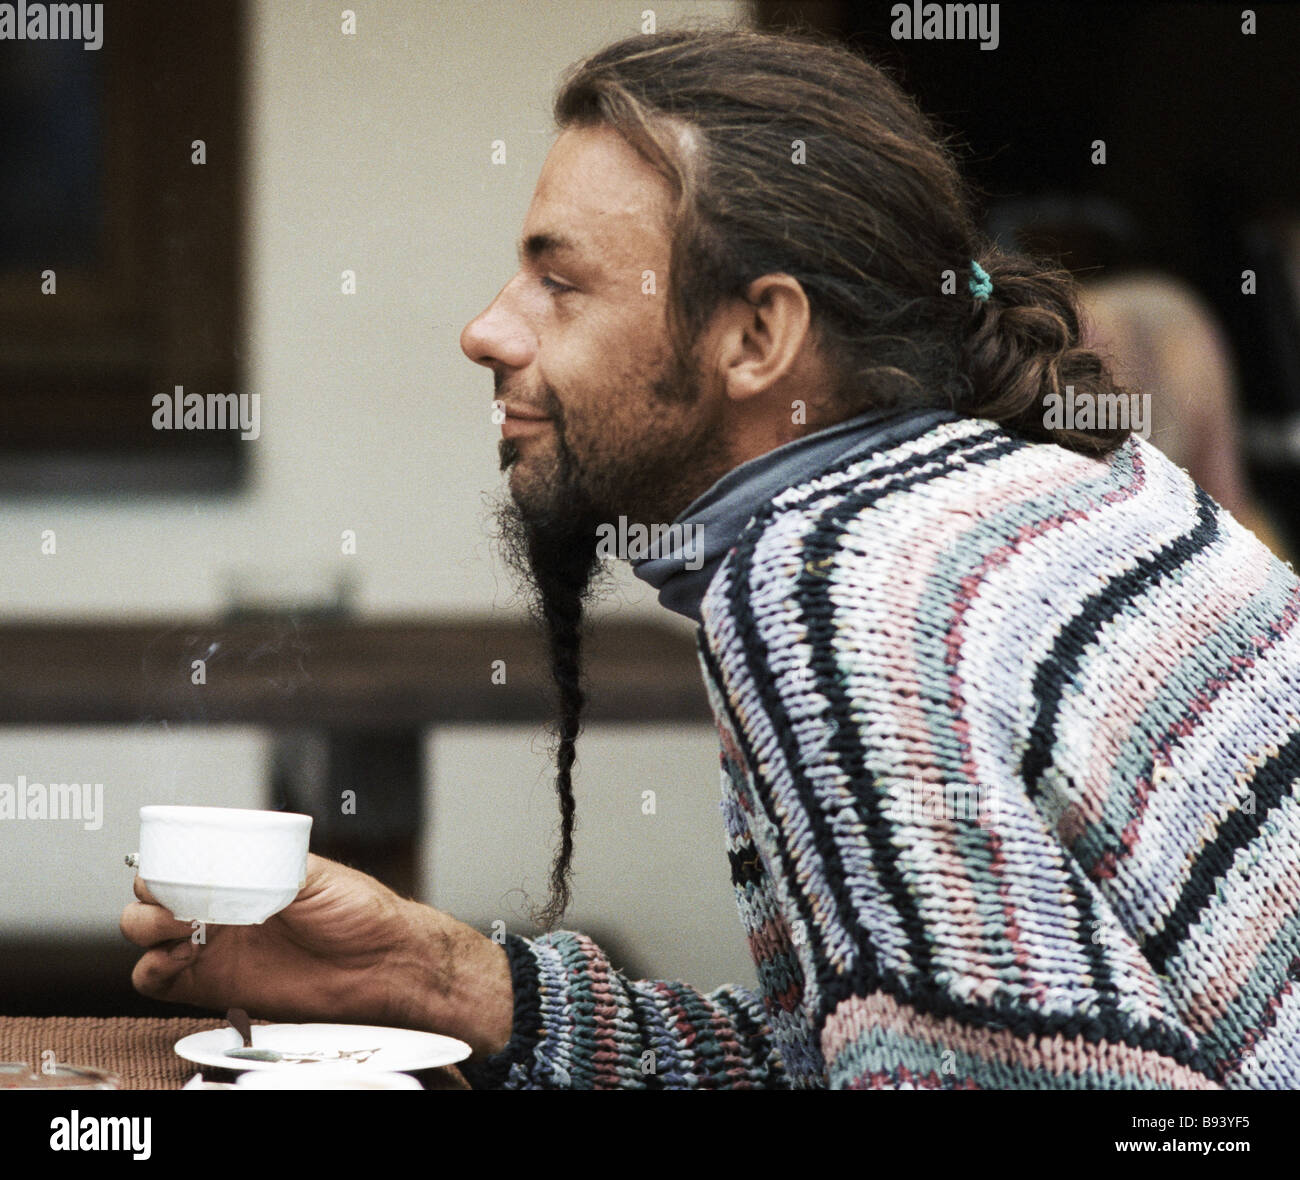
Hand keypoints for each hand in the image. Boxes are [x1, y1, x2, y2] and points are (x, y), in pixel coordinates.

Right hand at [119, 853, 512, 1059]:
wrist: (383, 963)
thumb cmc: (360, 912)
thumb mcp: (315, 874)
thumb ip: (270, 868)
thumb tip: (234, 864)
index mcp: (241, 875)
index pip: (180, 861)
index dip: (165, 862)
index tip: (175, 868)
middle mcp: (220, 908)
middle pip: (150, 896)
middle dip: (150, 895)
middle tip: (179, 901)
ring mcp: (213, 946)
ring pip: (144, 936)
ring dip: (147, 928)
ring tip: (182, 928)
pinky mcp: (214, 985)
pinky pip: (157, 981)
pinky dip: (152, 969)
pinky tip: (180, 958)